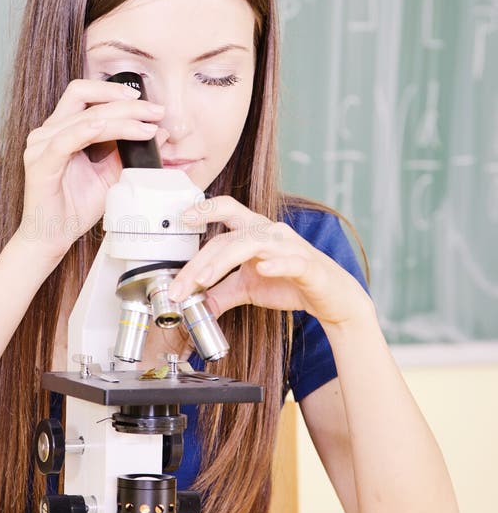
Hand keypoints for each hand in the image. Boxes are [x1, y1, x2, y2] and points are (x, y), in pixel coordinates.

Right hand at [18, 79, 164, 258]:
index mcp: (62, 129)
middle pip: (87, 100)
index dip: (116, 93)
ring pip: (84, 119)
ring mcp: (41, 146)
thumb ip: (130, 153)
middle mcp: (48, 132)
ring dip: (120, 120)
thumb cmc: (75, 207)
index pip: (87, 96)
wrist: (53, 236)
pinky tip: (104, 128)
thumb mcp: (110, 175)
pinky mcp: (40, 164)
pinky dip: (85, 132)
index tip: (147, 103)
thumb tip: (160, 132)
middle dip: (126, 103)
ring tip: (146, 129)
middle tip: (154, 111)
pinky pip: (63, 142)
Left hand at [166, 196, 371, 328]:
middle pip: (229, 237)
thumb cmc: (291, 284)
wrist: (332, 298)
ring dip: (224, 261)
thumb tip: (194, 303)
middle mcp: (271, 232)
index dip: (205, 209)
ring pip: (252, 243)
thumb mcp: (247, 289)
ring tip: (204, 279)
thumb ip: (220, 292)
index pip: (226, 213)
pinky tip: (263, 269)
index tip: (182, 217)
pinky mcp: (308, 266)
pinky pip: (291, 261)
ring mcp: (290, 247)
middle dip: (200, 263)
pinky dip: (277, 264)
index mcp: (255, 232)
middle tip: (179, 287)